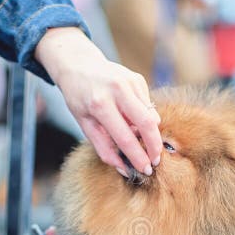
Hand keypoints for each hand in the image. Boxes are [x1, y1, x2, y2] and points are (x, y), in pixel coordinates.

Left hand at [35, 27, 161, 175]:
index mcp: (100, 104)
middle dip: (155, 146)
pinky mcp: (138, 79)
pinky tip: (129, 115)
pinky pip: (148, 106)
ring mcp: (130, 82)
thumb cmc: (79, 98)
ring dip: (149, 133)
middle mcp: (117, 90)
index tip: (146, 170)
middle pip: (148, 124)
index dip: (138, 157)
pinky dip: (143, 117)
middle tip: (156, 161)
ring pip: (151, 116)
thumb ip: (104, 148)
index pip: (125, 137)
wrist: (78, 64)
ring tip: (136, 137)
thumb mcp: (85, 124)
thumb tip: (124, 169)